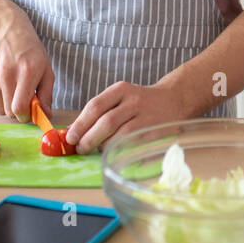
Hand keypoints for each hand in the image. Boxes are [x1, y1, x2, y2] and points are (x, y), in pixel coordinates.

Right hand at [0, 3, 54, 121]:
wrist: (7, 30)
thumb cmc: (30, 51)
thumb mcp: (46, 70)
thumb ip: (46, 95)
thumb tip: (45, 116)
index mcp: (26, 73)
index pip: (19, 108)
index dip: (25, 116)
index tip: (29, 113)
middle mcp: (6, 74)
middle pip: (7, 112)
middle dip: (17, 112)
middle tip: (22, 101)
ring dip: (6, 104)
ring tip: (13, 90)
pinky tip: (3, 83)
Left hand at [65, 82, 188, 154]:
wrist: (173, 100)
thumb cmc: (139, 102)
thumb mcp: (120, 97)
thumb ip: (100, 111)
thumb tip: (74, 132)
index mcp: (121, 90)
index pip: (95, 106)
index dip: (80, 124)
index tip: (70, 138)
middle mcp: (134, 101)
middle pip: (106, 123)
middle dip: (89, 139)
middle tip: (81, 149)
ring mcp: (146, 117)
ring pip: (119, 136)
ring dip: (104, 147)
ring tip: (99, 149)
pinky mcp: (155, 133)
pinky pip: (133, 146)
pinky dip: (121, 152)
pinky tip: (115, 153)